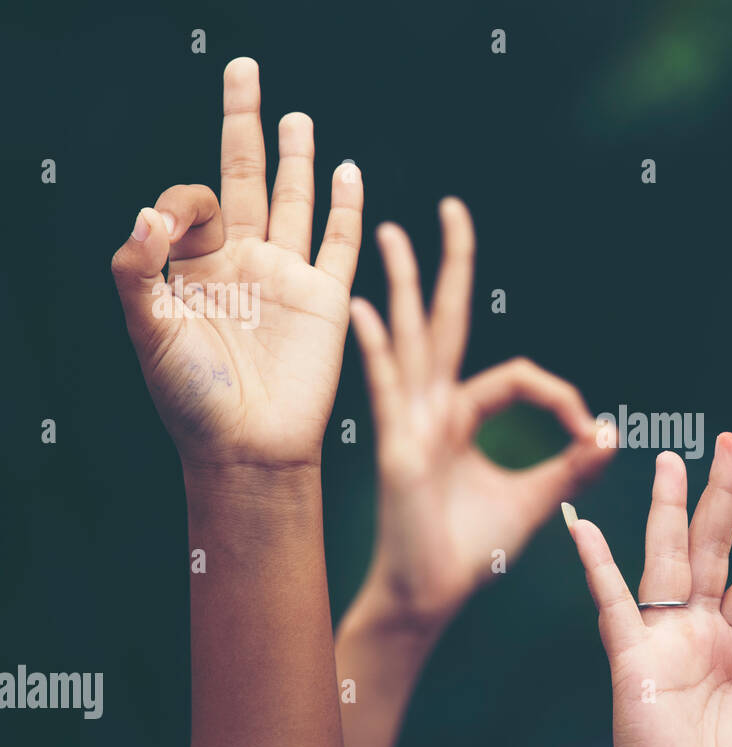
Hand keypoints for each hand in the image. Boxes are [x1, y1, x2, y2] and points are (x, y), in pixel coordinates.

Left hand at [109, 58, 363, 470]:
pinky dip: (346, 208)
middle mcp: (242, 263)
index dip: (181, 200)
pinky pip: (338, 243)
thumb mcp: (145, 331)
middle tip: (245, 68)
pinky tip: (348, 172)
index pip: (192, 201)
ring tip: (296, 116)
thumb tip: (148, 210)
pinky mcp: (326, 299)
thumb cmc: (191, 399)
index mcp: (196, 268)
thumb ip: (137, 269)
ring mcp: (287, 278)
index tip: (170, 229)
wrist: (248, 447)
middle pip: (245, 175)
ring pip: (295, 200)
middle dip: (243, 121)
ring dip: (297, 156)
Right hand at [347, 201, 615, 629]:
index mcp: (464, 417)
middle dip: (450, 267)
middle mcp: (435, 409)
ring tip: (395, 233)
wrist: (432, 596)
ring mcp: (411, 424)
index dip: (561, 396)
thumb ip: (574, 464)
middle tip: (452, 208)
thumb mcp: (538, 498)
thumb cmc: (474, 549)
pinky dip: (376, 349)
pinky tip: (364, 309)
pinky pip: (388, 389)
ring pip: (412, 340)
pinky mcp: (397, 449)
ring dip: (404, 286)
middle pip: (446, 324)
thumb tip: (614, 431)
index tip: (591, 434)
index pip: (517, 376)